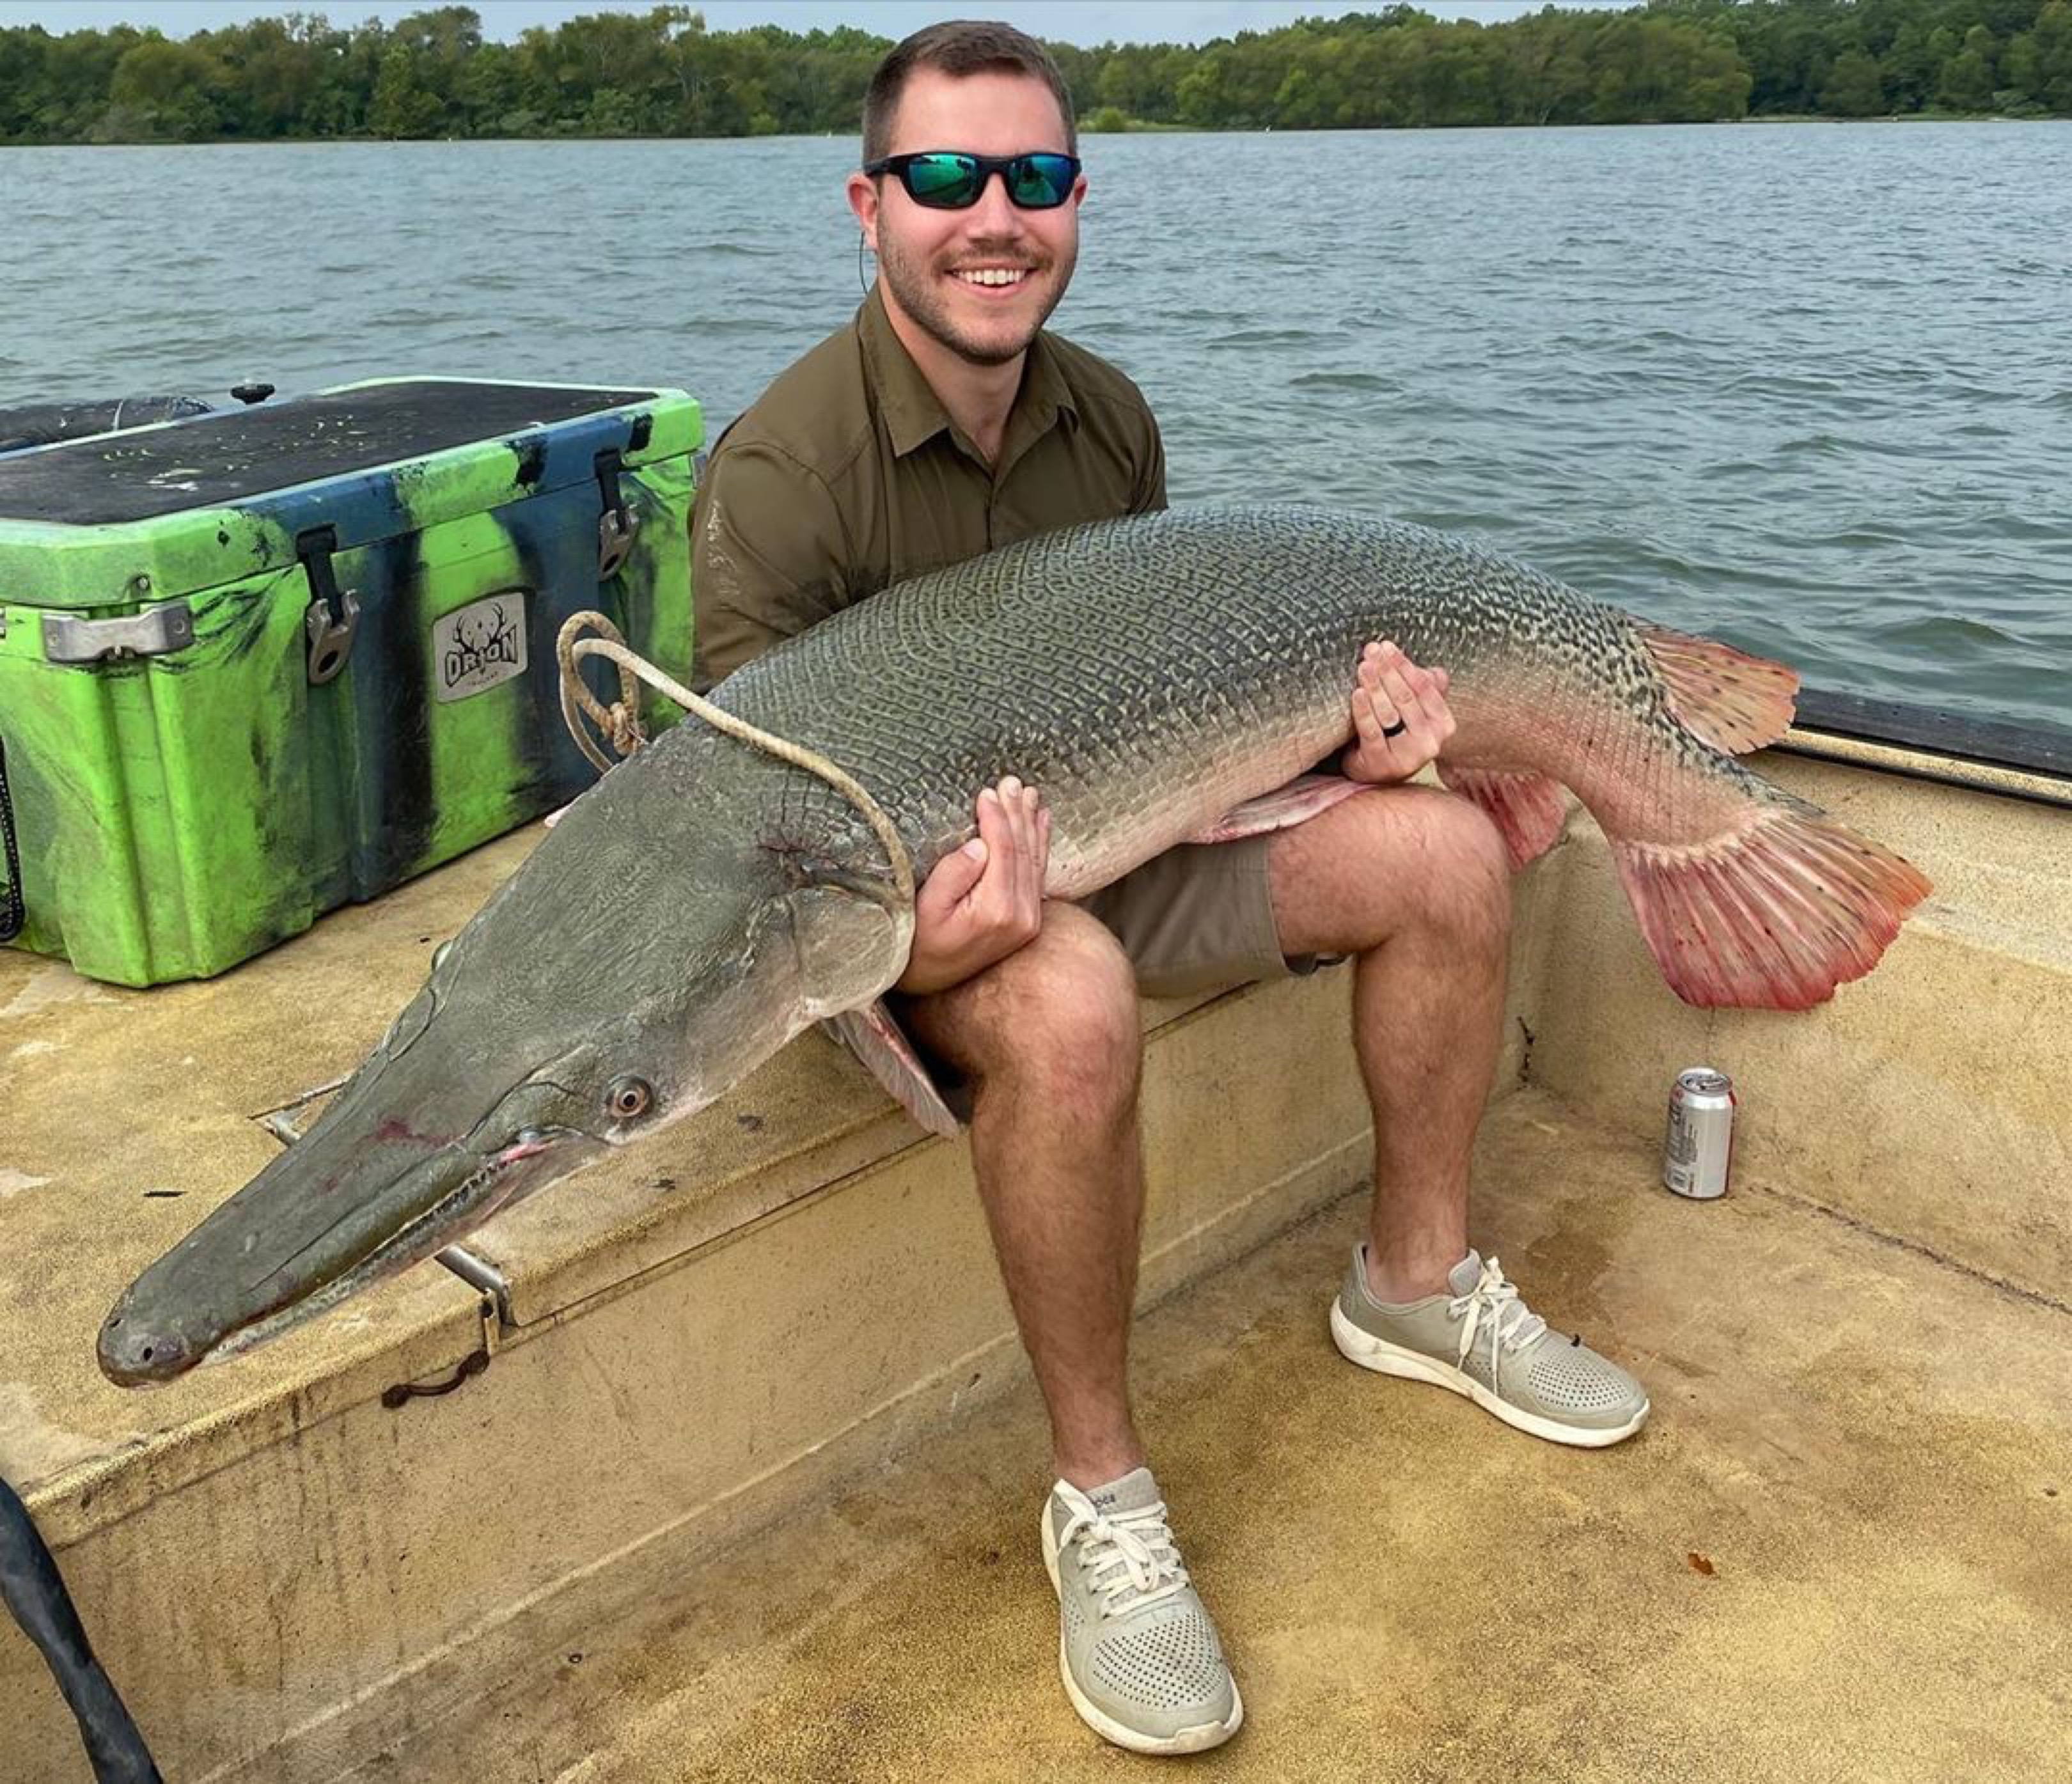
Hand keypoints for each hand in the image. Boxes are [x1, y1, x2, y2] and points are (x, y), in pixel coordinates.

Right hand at [897, 776, 1050, 995]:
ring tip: (1028, 793)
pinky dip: (1039, 845)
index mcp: (998, 910)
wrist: (928, 982)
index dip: (996, 817)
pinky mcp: (1028, 921)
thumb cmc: (917, 944)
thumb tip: (979, 844)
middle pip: (1023, 851)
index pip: (1003, 850)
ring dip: (1031, 823)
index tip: (987, 791)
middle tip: (1011, 781)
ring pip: (1034, 860)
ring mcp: (1029, 920)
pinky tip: (1040, 822)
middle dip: (1017, 813)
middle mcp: (1022, 916)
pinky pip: (1037, 874)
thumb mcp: (925, 909)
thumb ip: (953, 875)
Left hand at [1343, 640, 1455, 784]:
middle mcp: (1432, 741)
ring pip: (1390, 713)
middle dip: (1387, 671)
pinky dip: (1364, 710)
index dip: (1404, 665)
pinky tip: (1357, 693)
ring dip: (1374, 685)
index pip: (1425, 688)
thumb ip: (1424, 689)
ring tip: (1362, 666)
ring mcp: (1408, 756)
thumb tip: (1436, 672)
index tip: (1386, 646)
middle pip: (1406, 698)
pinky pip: (1372, 731)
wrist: (1375, 771)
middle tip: (1370, 651)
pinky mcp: (1383, 763)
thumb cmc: (1396, 733)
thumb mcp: (1413, 710)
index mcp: (1444, 723)